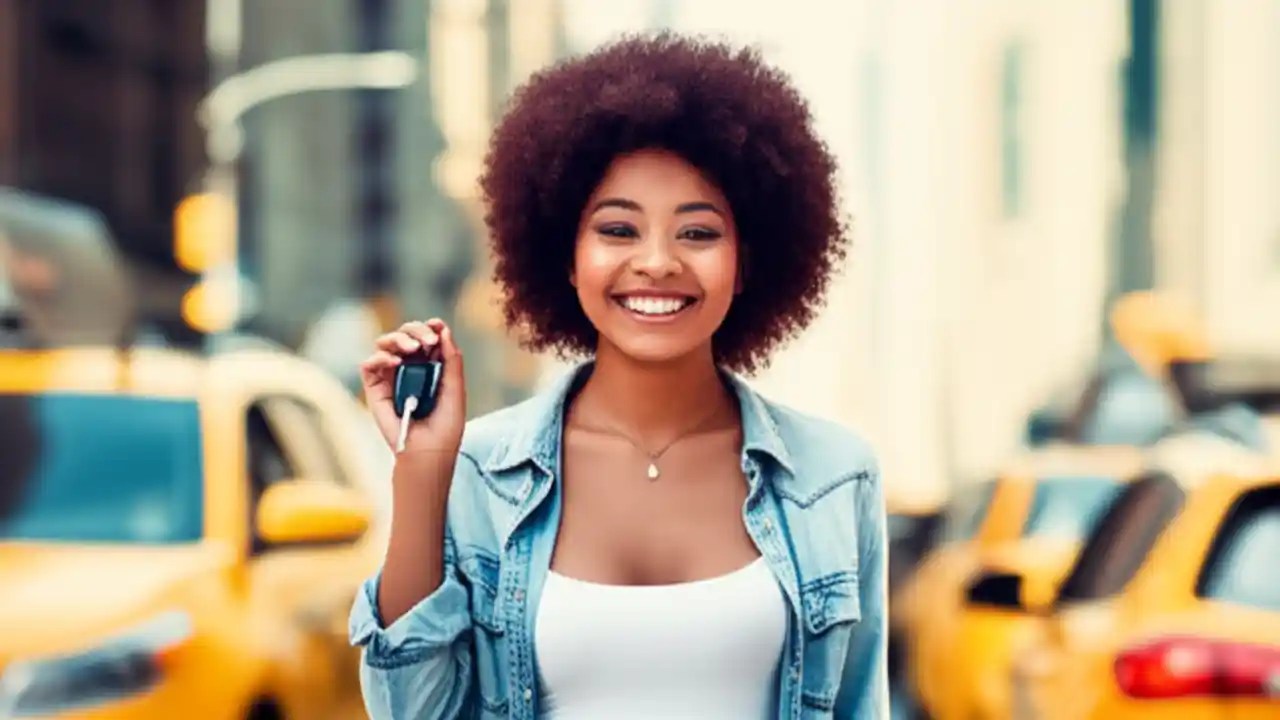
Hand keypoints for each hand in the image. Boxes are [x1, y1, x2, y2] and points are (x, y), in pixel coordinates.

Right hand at [360, 319, 465, 454]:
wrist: (428, 452)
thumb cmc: (445, 427)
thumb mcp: (455, 390)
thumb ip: (452, 361)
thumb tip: (445, 331)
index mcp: (431, 367)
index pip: (426, 338)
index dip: (429, 326)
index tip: (436, 325)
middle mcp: (409, 368)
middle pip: (406, 335)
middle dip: (416, 330)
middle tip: (427, 341)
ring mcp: (391, 377)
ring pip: (385, 343)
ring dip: (398, 338)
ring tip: (412, 350)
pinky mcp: (375, 389)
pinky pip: (369, 364)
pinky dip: (380, 357)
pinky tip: (394, 363)